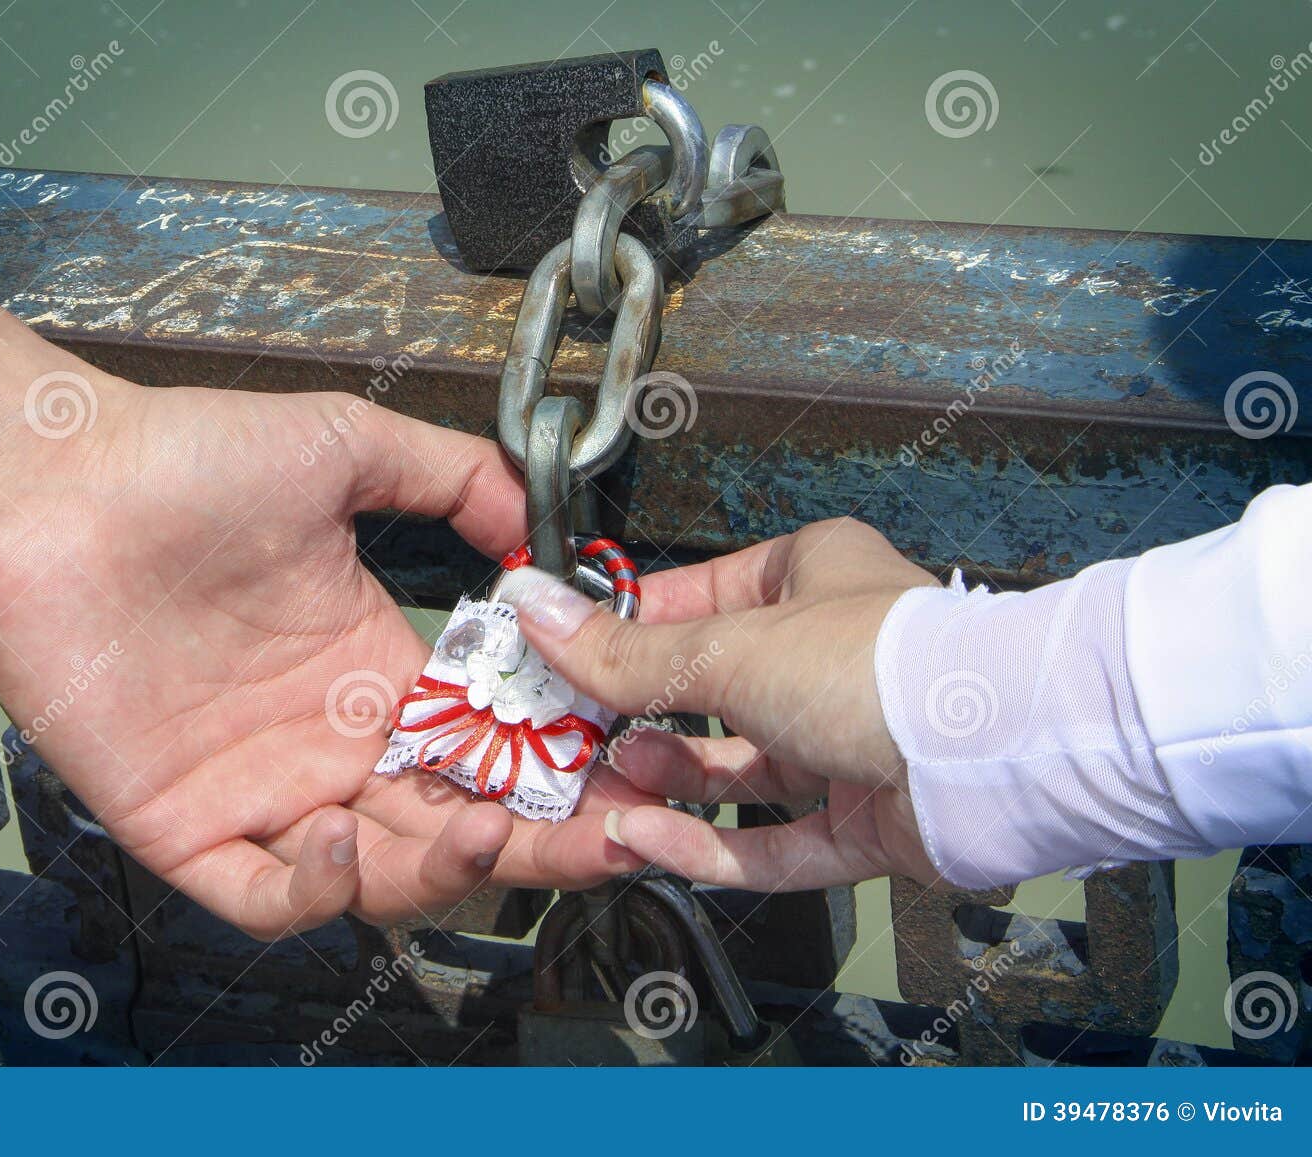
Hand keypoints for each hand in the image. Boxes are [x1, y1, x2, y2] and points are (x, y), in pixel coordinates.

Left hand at [0, 375, 648, 936]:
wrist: (54, 480)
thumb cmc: (186, 457)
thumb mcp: (347, 449)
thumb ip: (455, 478)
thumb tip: (536, 523)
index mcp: (374, 670)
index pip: (490, 745)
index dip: (562, 765)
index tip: (635, 764)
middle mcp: (329, 741)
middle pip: (457, 825)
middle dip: (542, 841)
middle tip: (617, 836)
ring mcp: (260, 790)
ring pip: (378, 876)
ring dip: (444, 871)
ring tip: (483, 829)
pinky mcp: (182, 826)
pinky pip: (262, 895)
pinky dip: (314, 891)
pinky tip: (342, 836)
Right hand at [497, 517, 943, 889]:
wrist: (998, 752)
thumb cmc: (878, 663)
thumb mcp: (725, 648)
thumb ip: (625, 652)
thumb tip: (534, 613)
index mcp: (808, 578)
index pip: (695, 598)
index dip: (626, 627)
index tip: (560, 652)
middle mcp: (830, 657)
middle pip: (713, 692)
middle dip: (639, 718)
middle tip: (568, 736)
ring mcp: (850, 743)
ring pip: (740, 772)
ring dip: (669, 783)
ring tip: (604, 786)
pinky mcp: (867, 822)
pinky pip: (774, 840)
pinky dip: (712, 845)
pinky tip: (648, 839)